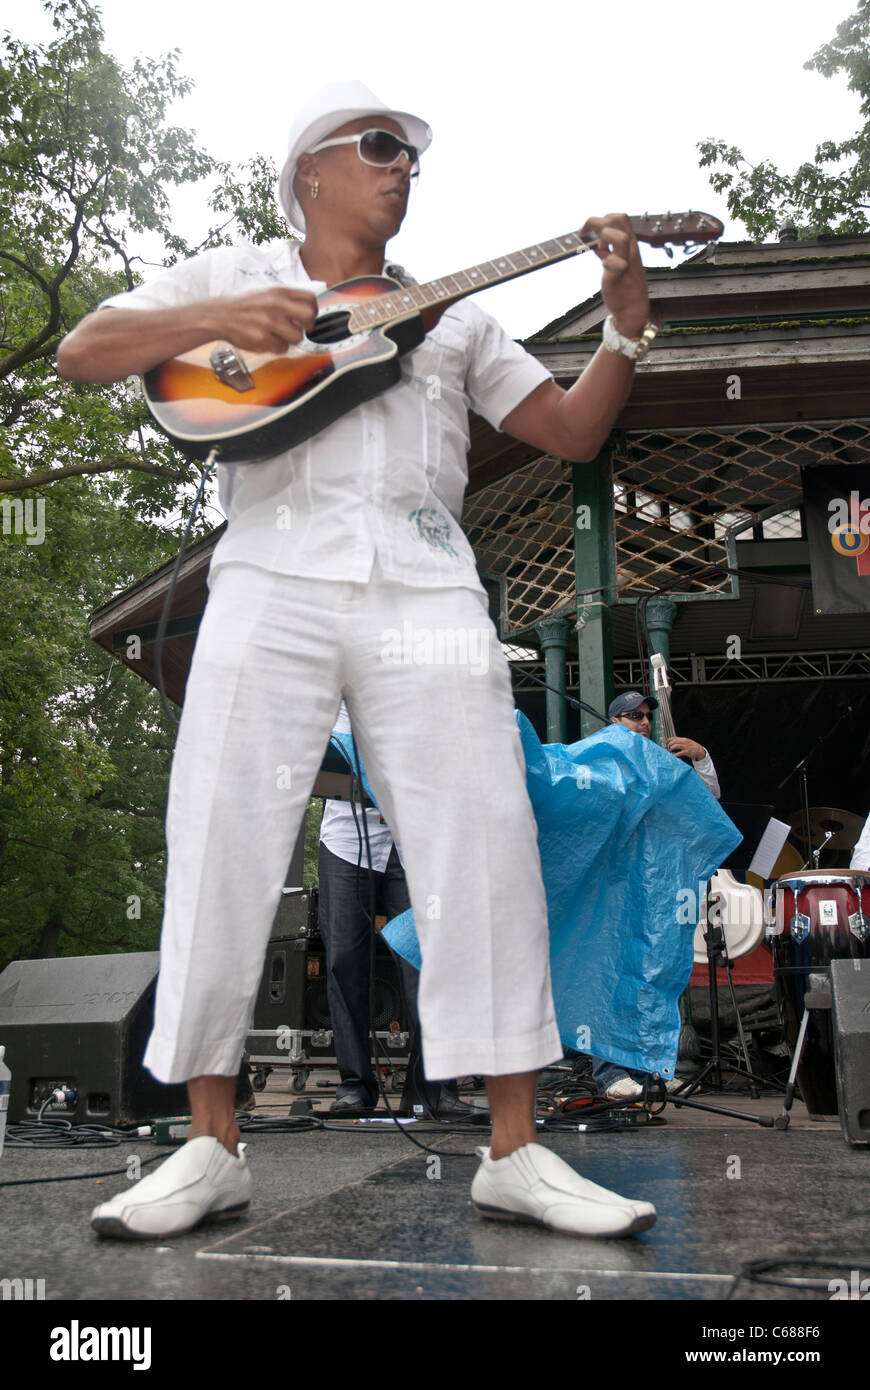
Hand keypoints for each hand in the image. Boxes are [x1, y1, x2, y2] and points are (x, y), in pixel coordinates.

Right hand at [210, 288, 317, 353]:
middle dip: (308, 326)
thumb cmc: (242, 305)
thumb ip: (285, 298)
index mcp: (278, 292)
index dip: (313, 310)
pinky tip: (266, 340)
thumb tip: (307, 307)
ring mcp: (269, 323)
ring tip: (277, 334)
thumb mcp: (265, 292)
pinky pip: (282, 349)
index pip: (310, 298)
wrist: (218, 315)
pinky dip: (277, 347)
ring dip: (290, 339)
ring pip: (297, 337)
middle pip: (310, 317)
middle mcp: (275, 305)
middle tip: (300, 328)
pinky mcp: (262, 339)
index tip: (308, 316)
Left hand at [579, 213, 648, 339]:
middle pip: (619, 220)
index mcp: (630, 245)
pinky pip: (613, 263)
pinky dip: (604, 260)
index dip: (604, 218)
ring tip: (599, 249)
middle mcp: (630, 251)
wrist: (633, 310)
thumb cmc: (624, 287)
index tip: (591, 230)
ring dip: (604, 238)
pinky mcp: (618, 277)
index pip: (621, 218)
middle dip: (597, 221)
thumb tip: (597, 245)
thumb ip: (608, 253)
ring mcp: (626, 263)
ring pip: (620, 237)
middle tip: (585, 233)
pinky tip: (603, 264)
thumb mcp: (617, 263)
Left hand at [667, 737, 705, 761]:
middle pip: (675, 741)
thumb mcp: (687, 742)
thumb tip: (671, 740)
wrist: (699, 750)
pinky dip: (675, 754)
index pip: (675, 738)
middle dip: (670, 744)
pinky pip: (679, 753)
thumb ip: (680, 741)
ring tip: (670, 750)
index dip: (670, 740)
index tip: (666, 742)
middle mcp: (685, 742)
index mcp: (684, 739)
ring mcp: (686, 747)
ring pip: (676, 746)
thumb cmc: (692, 746)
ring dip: (672, 748)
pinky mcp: (687, 752)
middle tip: (668, 747)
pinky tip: (674, 755)